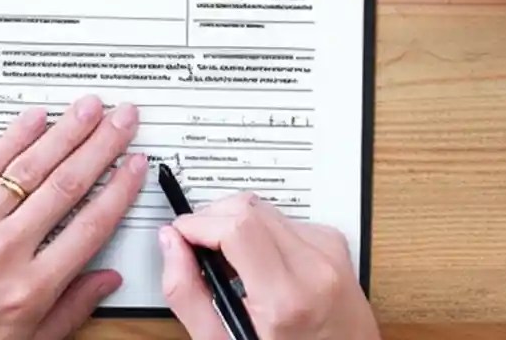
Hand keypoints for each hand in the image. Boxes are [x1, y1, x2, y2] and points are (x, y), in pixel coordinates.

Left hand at [0, 95, 146, 339]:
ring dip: (64, 132)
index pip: (91, 225)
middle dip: (101, 146)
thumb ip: (70, 310)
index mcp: (31, 288)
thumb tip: (106, 281)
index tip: (134, 165)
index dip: (120, 189)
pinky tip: (33, 119)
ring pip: (29, 168)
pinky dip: (10, 139)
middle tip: (122, 118)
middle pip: (67, 185)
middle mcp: (4, 251)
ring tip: (88, 107)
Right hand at [159, 192, 379, 339]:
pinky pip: (285, 219)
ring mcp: (328, 251)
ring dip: (237, 224)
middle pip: (248, 208)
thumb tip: (171, 242)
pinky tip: (261, 262)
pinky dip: (263, 232)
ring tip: (232, 261)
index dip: (198, 222)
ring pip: (264, 208)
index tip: (181, 233)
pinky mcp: (334, 243)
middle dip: (212, 218)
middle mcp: (314, 267)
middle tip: (199, 245)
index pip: (236, 227)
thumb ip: (188, 294)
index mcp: (285, 298)